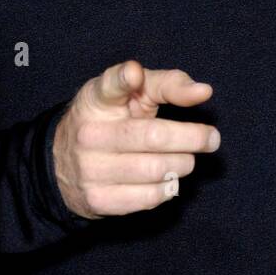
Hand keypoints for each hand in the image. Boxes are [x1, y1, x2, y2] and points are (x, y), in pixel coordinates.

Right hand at [51, 59, 218, 219]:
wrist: (64, 165)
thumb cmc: (112, 120)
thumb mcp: (133, 94)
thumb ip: (168, 85)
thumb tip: (204, 91)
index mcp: (96, 99)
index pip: (109, 86)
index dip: (124, 79)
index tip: (135, 74)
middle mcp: (89, 133)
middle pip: (153, 136)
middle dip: (192, 138)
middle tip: (211, 138)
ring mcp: (90, 169)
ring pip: (156, 170)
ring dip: (182, 164)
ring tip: (185, 159)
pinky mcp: (97, 200)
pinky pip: (149, 197)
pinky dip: (167, 188)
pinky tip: (167, 178)